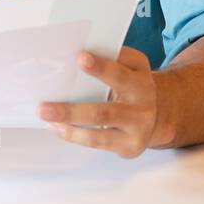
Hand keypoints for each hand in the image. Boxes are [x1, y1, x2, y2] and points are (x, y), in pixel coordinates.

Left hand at [36, 46, 168, 157]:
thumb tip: (78, 56)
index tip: (80, 58)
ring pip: (99, 132)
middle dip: (73, 111)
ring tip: (45, 116)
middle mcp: (141, 109)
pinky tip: (57, 127)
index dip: (101, 67)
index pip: (120, 74)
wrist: (160, 114)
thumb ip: (115, 59)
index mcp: (141, 82)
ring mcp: (136, 131)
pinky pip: (97, 143)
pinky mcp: (128, 148)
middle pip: (105, 111)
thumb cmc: (135, 85)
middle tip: (43, 106)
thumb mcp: (134, 67)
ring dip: (68, 125)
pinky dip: (74, 135)